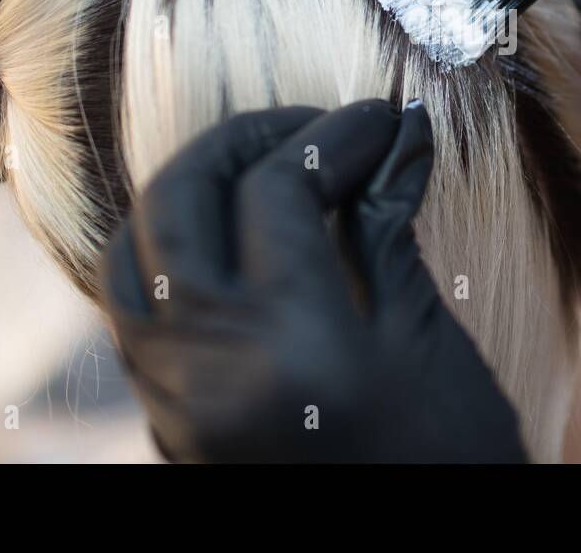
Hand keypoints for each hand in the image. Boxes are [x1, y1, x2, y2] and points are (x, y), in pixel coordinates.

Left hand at [102, 100, 525, 461]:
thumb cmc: (448, 459)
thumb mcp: (424, 336)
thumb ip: (388, 225)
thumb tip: (404, 133)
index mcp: (289, 340)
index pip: (278, 187)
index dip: (338, 134)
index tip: (385, 121)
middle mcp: (207, 366)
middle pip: (175, 199)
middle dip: (241, 139)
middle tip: (314, 129)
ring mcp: (174, 400)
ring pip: (131, 254)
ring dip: (189, 193)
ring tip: (266, 177)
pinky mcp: (168, 423)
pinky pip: (135, 313)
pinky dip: (172, 256)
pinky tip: (235, 244)